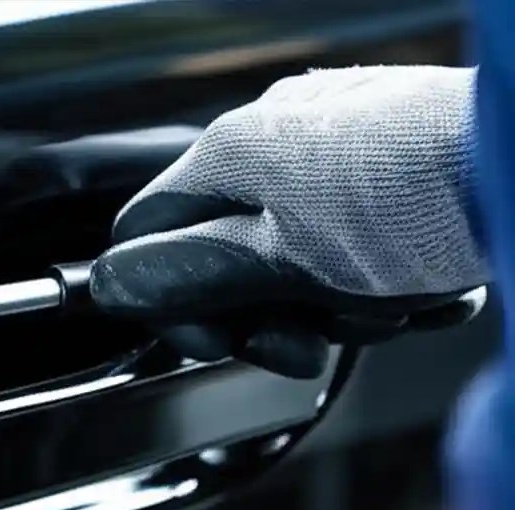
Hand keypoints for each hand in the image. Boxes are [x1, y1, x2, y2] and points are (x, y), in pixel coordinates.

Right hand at [89, 65, 488, 377]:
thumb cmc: (425, 200)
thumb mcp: (287, 258)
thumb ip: (190, 274)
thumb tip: (112, 285)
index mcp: (232, 151)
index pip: (146, 234)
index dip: (173, 304)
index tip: (222, 342)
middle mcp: (277, 135)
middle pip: (228, 253)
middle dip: (273, 313)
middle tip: (314, 339)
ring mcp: (339, 144)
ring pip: (298, 255)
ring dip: (341, 304)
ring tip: (394, 305)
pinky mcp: (396, 159)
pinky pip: (361, 239)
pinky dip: (388, 277)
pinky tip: (428, 288)